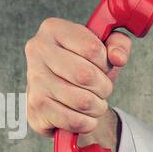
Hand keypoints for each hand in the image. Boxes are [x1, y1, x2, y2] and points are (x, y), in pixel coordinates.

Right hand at [24, 17, 132, 148]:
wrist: (63, 95)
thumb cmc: (86, 67)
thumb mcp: (106, 49)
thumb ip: (119, 44)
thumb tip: (118, 58)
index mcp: (53, 29)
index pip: (93, 49)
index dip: (105, 63)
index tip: (102, 66)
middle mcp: (38, 50)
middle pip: (86, 76)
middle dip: (103, 87)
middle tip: (101, 88)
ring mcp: (34, 79)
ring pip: (82, 101)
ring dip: (97, 107)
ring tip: (93, 102)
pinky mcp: (36, 107)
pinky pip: (74, 121)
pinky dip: (87, 122)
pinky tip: (83, 116)